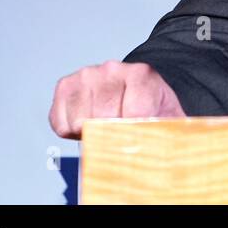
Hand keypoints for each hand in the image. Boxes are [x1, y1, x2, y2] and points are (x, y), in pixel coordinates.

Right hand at [48, 59, 185, 138]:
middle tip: (118, 135)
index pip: (132, 113)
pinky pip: (60, 120)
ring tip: (103, 128)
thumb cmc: (151, 106)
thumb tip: (162, 157)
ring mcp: (87, 75)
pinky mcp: (66, 85)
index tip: (134, 141)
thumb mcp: (167, 118)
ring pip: (79, 119)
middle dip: (110, 134)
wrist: (140, 88)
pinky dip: (69, 130)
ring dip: (88, 131)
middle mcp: (112, 70)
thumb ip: (167, 132)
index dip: (131, 134)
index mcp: (142, 75)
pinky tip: (86, 124)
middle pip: (103, 116)